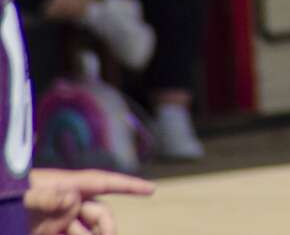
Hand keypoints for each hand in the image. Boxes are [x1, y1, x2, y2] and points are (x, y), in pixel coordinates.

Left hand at [26, 169, 152, 234]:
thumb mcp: (23, 194)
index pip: (103, 182)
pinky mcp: (49, 233)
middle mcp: (67, 202)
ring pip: (87, 230)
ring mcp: (58, 221)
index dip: (129, 185)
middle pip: (99, 213)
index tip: (151, 190)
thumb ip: (46, 196)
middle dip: (106, 227)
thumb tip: (73, 199)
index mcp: (66, 185)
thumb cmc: (7, 195)